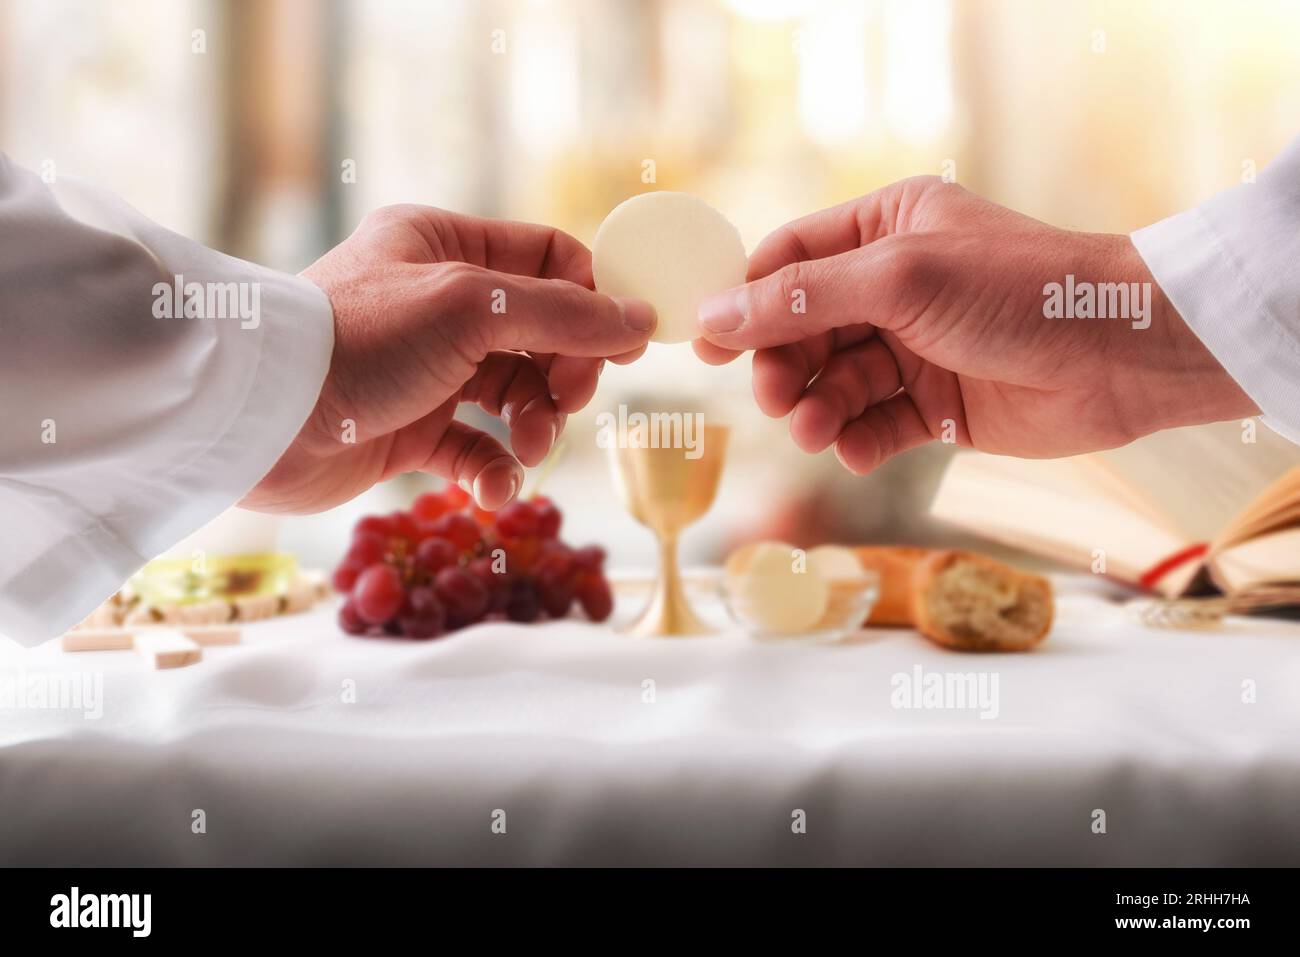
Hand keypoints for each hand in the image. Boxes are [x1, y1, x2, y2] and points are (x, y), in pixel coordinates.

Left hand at [243, 205, 654, 512]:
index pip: (548, 257)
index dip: (594, 297)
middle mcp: (438, 302)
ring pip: (516, 393)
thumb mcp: (470, 307)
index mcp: (445, 246)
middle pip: (542, 331)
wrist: (264, 419)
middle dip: (564, 372)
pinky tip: (495, 489)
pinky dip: (494, 469)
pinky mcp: (411, 429)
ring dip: (535, 425)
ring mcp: (427, 367)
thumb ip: (563, 313)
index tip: (627, 343)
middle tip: (567, 400)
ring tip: (527, 448)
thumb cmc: (360, 340)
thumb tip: (641, 321)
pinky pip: (476, 447)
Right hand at [694, 177, 1255, 472]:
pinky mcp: (937, 406)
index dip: (744, 302)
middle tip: (774, 397)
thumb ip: (803, 298)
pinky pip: (874, 425)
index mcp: (884, 228)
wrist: (1122, 354)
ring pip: (834, 382)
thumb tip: (714, 315)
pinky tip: (857, 451)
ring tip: (817, 431)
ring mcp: (915, 348)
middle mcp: (894, 286)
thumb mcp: (900, 277)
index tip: (707, 347)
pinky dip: (857, 440)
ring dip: (817, 409)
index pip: (789, 260)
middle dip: (784, 365)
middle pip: (803, 328)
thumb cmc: (1019, 291)